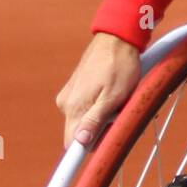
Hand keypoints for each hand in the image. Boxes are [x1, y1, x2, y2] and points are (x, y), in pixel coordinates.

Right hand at [56, 34, 141, 149]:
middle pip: (81, 132)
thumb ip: (95, 120)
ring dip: (102, 117)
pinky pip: (87, 107)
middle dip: (101, 130)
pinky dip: (100, 106)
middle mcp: (66, 103)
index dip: (86, 148)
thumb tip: (80, 141)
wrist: (117, 38)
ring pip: (85, 120)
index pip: (72, 143)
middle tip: (119, 113)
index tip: (100, 147)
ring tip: (118, 100)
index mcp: (74, 107)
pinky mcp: (76, 89)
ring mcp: (70, 95)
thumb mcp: (113, 96)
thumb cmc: (119, 66)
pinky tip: (112, 94)